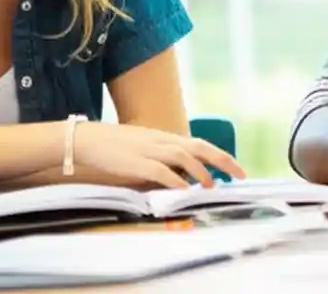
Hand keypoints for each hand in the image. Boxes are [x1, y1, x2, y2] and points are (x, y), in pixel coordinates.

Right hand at [72, 122, 245, 188]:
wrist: (88, 139)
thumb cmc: (117, 146)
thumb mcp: (146, 149)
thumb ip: (165, 162)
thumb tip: (183, 178)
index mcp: (166, 138)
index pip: (201, 144)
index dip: (221, 156)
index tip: (237, 168)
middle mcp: (162, 141)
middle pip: (200, 147)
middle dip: (223, 160)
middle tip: (240, 175)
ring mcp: (150, 150)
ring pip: (183, 156)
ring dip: (200, 171)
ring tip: (212, 185)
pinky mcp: (136, 162)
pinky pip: (159, 170)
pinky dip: (174, 179)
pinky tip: (184, 188)